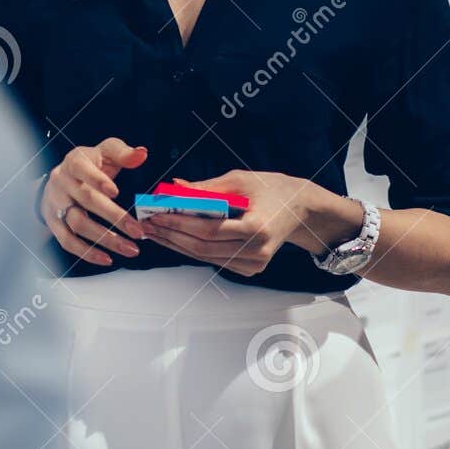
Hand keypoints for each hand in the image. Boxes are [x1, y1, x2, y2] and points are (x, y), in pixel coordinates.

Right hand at [40, 137, 146, 265]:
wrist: (60, 179)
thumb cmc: (89, 164)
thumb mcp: (105, 152)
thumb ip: (123, 153)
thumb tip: (141, 154)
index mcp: (74, 162)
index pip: (82, 169)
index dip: (97, 180)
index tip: (115, 192)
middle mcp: (61, 182)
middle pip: (86, 200)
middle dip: (114, 217)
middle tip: (137, 231)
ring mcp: (55, 204)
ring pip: (78, 223)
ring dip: (105, 239)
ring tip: (129, 248)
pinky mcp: (54, 224)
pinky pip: (67, 241)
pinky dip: (87, 253)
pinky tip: (107, 258)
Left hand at [141, 171, 337, 277]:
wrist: (302, 209)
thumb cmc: (274, 189)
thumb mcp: (241, 180)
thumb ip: (207, 188)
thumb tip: (175, 188)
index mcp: (257, 228)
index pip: (208, 231)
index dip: (179, 224)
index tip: (156, 215)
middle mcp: (257, 251)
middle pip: (203, 248)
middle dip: (171, 236)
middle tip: (148, 225)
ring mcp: (254, 264)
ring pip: (206, 258)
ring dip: (177, 245)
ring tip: (155, 232)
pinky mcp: (250, 268)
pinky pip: (215, 260)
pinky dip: (193, 250)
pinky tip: (176, 239)